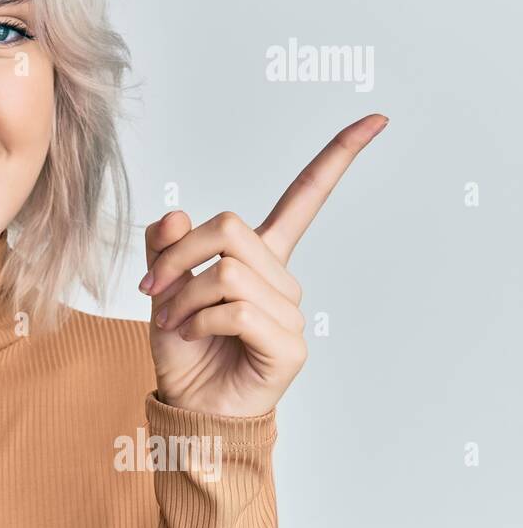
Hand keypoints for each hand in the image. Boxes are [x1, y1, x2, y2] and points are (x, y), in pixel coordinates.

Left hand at [140, 114, 387, 417]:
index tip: (376, 120)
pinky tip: (194, 338)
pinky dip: (200, 322)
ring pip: (228, 272)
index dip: (337, 158)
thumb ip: (165, 247)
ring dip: (183, 297)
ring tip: (174, 322)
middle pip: (231, 227)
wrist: (189, 407)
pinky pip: (237, 311)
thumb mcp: (161, 288)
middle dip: (178, 254)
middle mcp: (282, 280)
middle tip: (151, 288)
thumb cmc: (183, 348)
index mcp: (259, 258)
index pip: (304, 199)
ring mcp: (291, 312)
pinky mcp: (290, 346)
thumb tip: (176, 213)